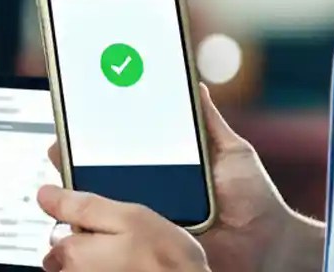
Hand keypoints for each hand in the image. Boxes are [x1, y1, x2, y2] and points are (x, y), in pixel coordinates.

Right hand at [44, 84, 305, 271]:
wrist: (269, 246)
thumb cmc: (255, 203)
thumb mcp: (232, 153)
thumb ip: (209, 122)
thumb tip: (197, 86)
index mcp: (163, 170)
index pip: (120, 149)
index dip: (96, 133)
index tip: (79, 114)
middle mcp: (147, 195)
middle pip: (99, 174)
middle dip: (75, 156)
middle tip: (64, 140)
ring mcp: (145, 221)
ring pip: (100, 202)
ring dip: (79, 187)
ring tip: (68, 167)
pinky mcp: (148, 244)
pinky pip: (116, 233)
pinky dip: (99, 220)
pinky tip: (91, 204)